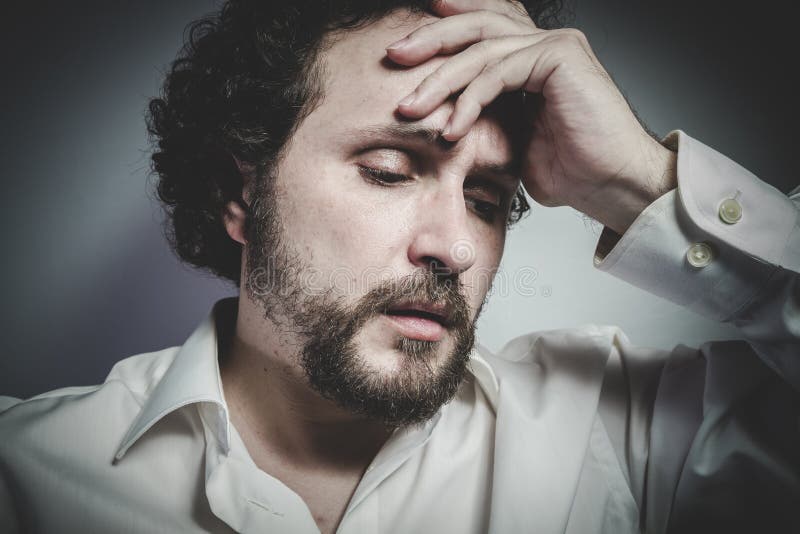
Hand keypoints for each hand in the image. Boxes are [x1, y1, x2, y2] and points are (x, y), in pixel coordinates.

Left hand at [387, 0, 676, 233]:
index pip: (482, 27)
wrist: (612, 186)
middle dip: (429, 39)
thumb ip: (486, 120)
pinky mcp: (560, 56)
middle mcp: (543, 43)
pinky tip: (452, 128)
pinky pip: (499, 72)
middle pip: (475, 25)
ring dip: (439, 79)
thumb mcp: (513, 141)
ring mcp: (554, 45)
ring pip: (481, 49)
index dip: (445, 24)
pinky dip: (470, 100)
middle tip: (393, 55)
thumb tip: (446, 126)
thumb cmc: (571, 170)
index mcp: (531, 58)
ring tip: (410, 108)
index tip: (407, 40)